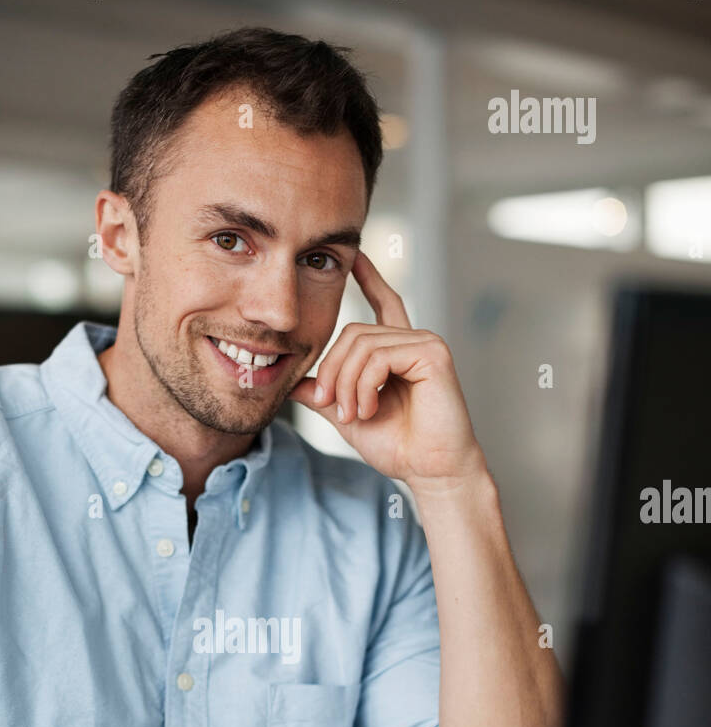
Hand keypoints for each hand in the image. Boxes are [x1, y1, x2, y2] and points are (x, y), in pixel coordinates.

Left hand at [289, 251, 487, 488]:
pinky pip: (379, 356)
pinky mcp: (432, 353)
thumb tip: (293, 383)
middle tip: (331, 406)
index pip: (384, 302)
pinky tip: (369, 408)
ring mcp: (424, 343)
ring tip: (354, 414)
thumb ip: (324, 395)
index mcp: (397, 351)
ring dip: (347, 385)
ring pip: (361, 345)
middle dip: (331, 371)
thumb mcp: (348, 416)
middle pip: (351, 333)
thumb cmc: (399, 447)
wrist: (429, 470)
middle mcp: (412, 340)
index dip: (369, 278)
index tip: (356, 256)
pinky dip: (364, 385)